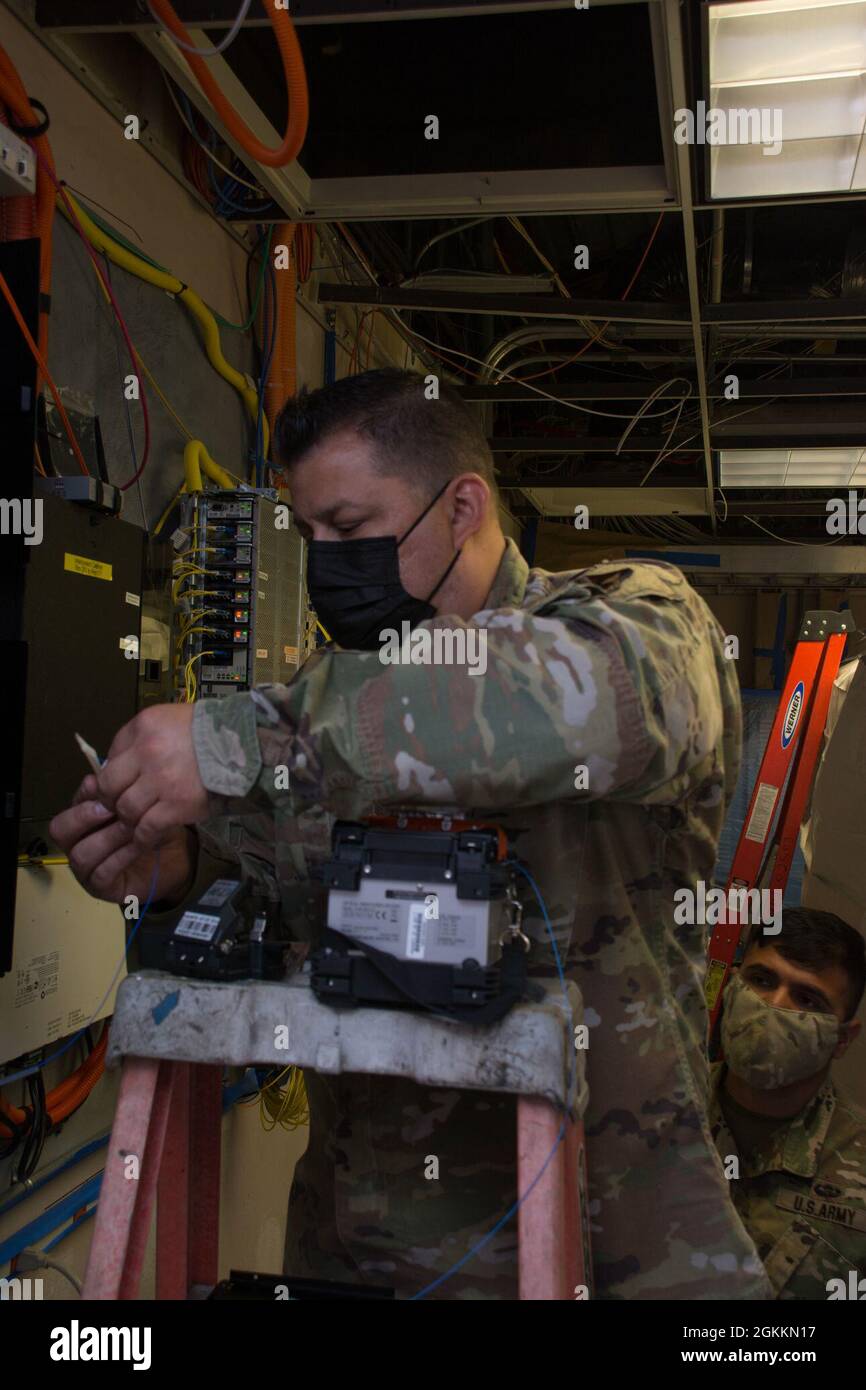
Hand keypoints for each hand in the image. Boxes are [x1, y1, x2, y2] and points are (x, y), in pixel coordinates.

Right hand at [49, 776, 196, 906]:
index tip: (104, 785)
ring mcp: (86, 869)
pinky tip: (138, 844)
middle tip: (111, 807)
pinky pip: (102, 873)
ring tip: (131, 826)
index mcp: (81, 822)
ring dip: (107, 837)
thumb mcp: (138, 803)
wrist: (174, 855)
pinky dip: (120, 857)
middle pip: (60, 831)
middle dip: (83, 817)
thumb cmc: (151, 825)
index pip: (68, 808)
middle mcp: (77, 845)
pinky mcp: (102, 888)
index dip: (83, 797)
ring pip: (81, 854)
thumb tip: (104, 771)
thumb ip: (120, 790)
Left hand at [94, 704, 208, 849]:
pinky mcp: (177, 805)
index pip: (112, 754)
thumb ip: (145, 736)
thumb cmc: (213, 730)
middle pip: (109, 785)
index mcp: (145, 726)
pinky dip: (142, 836)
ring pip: (125, 809)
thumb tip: (121, 762)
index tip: (120, 783)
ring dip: (127, 818)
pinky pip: (147, 828)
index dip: (113, 772)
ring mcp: (161, 781)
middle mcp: (147, 752)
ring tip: (136, 820)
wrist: (248, 746)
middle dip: (110, 799)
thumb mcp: (173, 719)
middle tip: (119, 805)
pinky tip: (146, 837)